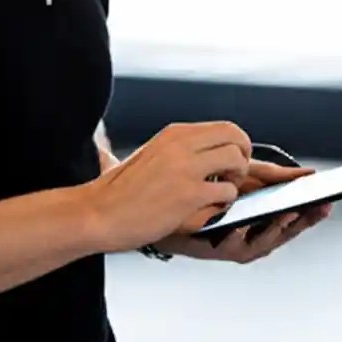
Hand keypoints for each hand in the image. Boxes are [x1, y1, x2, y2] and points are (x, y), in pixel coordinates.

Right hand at [81, 122, 251, 252]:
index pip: (224, 127)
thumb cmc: (119, 192)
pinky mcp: (188, 195)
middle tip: (234, 176)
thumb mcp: (150, 155)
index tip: (234, 161)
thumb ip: (178, 151)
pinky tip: (208, 209)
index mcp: (174, 134)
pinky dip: (224, 204)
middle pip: (236, 137)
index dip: (237, 145)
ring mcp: (186, 169)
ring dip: (235, 182)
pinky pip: (227, 193)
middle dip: (244, 157)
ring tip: (220, 195)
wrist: (97, 213)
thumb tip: (205, 153)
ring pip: (236, 162)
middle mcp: (182, 145)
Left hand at [153, 160, 333, 262]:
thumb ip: (274, 179)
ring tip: (286, 214)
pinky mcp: (212, 247)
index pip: (295, 221)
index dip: (312, 214)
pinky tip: (239, 227)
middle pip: (284, 234)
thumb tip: (306, 175)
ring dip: (274, 230)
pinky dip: (235, 238)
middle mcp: (253, 236)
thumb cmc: (211, 191)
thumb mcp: (245, 179)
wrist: (169, 204)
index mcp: (264, 220)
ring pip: (261, 244)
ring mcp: (235, 245)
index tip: (327, 203)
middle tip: (314, 210)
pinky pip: (227, 246)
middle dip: (301, 223)